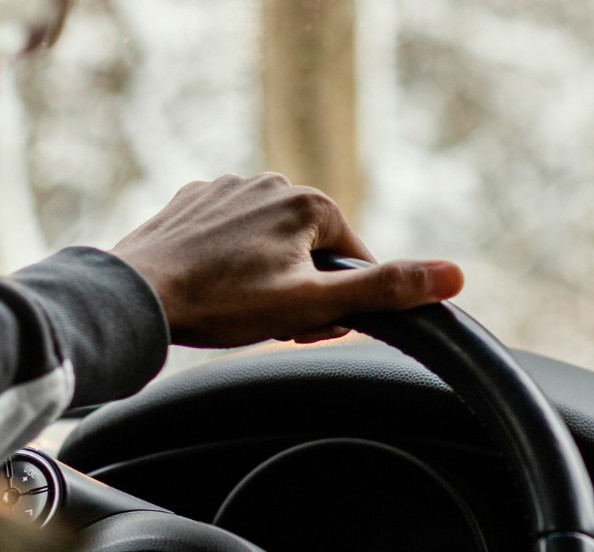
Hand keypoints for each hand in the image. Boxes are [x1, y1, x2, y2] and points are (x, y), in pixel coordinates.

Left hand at [111, 173, 464, 347]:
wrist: (139, 295)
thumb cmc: (223, 303)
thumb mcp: (314, 305)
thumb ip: (384, 289)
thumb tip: (454, 276)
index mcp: (310, 202)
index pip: (354, 261)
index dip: (340, 303)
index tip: (311, 326)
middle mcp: (271, 182)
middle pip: (313, 252)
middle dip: (303, 291)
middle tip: (271, 323)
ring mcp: (228, 188)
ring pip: (272, 245)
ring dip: (269, 279)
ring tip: (237, 308)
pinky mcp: (193, 201)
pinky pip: (231, 238)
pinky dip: (230, 264)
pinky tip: (212, 288)